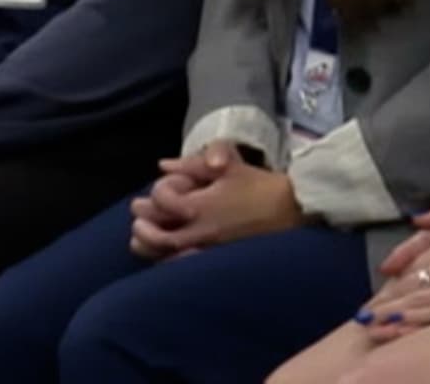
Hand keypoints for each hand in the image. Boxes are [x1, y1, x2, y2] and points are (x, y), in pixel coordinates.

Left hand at [127, 149, 301, 260]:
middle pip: (157, 236)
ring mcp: (209, 250)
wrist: (293, 211)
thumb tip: (162, 164)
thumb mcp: (230, 165)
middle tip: (136, 217)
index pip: (163, 200)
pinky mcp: (218, 263)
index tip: (168, 186)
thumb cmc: (261, 186)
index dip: (160, 191)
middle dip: (142, 225)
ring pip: (168, 257)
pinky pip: (186, 268)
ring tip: (140, 239)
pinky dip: (169, 262)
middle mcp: (201, 231)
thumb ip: (195, 162)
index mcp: (201, 204)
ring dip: (149, 248)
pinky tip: (165, 255)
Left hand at [357, 209, 429, 337]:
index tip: (370, 303)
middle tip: (363, 322)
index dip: (388, 289)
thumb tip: (415, 218)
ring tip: (374, 331)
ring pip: (417, 310)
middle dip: (384, 309)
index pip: (408, 272)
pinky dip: (417, 327)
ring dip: (394, 321)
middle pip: (407, 294)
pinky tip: (403, 334)